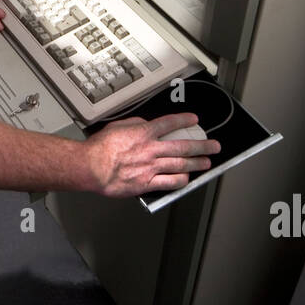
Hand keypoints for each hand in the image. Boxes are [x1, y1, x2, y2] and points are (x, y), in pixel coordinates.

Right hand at [87, 113, 220, 198]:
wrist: (90, 167)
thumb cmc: (99, 149)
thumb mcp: (117, 126)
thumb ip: (135, 125)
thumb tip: (146, 125)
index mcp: (143, 133)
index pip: (170, 124)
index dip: (184, 121)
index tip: (194, 120)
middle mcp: (151, 150)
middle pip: (183, 146)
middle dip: (202, 146)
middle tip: (213, 146)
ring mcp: (151, 167)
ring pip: (181, 164)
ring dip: (197, 163)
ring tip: (206, 163)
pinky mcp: (147, 183)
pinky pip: (170, 183)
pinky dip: (181, 180)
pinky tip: (187, 179)